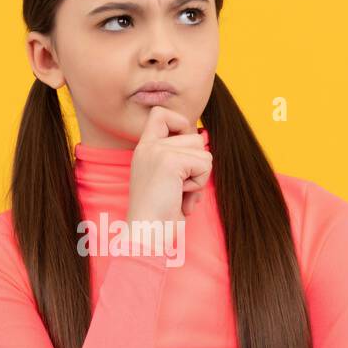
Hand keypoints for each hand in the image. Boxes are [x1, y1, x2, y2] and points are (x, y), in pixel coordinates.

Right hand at [127, 106, 211, 226]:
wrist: (146, 234)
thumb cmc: (159, 214)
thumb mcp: (167, 179)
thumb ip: (180, 157)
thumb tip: (202, 138)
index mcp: (143, 149)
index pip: (161, 114)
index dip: (180, 124)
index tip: (182, 151)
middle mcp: (148, 146)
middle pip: (194, 136)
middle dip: (196, 164)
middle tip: (178, 187)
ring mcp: (157, 151)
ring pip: (202, 150)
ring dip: (199, 176)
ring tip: (179, 193)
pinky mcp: (170, 161)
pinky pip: (204, 165)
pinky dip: (199, 185)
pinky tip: (181, 197)